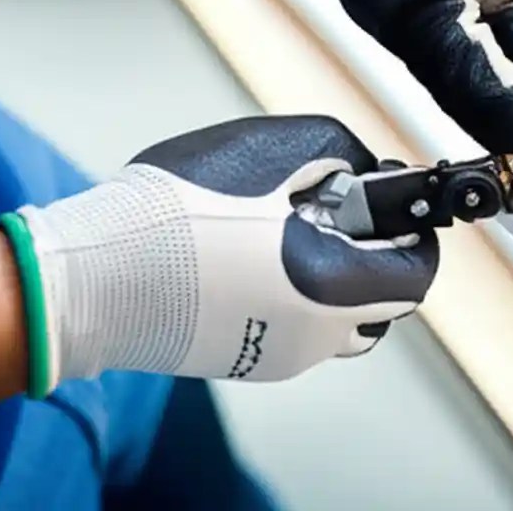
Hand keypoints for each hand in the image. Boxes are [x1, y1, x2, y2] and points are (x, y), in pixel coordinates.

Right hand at [14, 116, 438, 388]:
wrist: (95, 276)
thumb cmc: (180, 208)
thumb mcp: (274, 149)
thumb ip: (342, 154)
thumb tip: (370, 171)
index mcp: (334, 287)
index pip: (417, 273)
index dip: (416, 232)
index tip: (398, 203)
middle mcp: (317, 336)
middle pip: (385, 301)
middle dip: (376, 252)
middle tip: (339, 209)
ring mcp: (281, 355)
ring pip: (341, 319)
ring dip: (338, 276)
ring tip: (289, 231)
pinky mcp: (248, 362)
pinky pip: (298, 329)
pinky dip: (297, 294)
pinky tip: (251, 258)